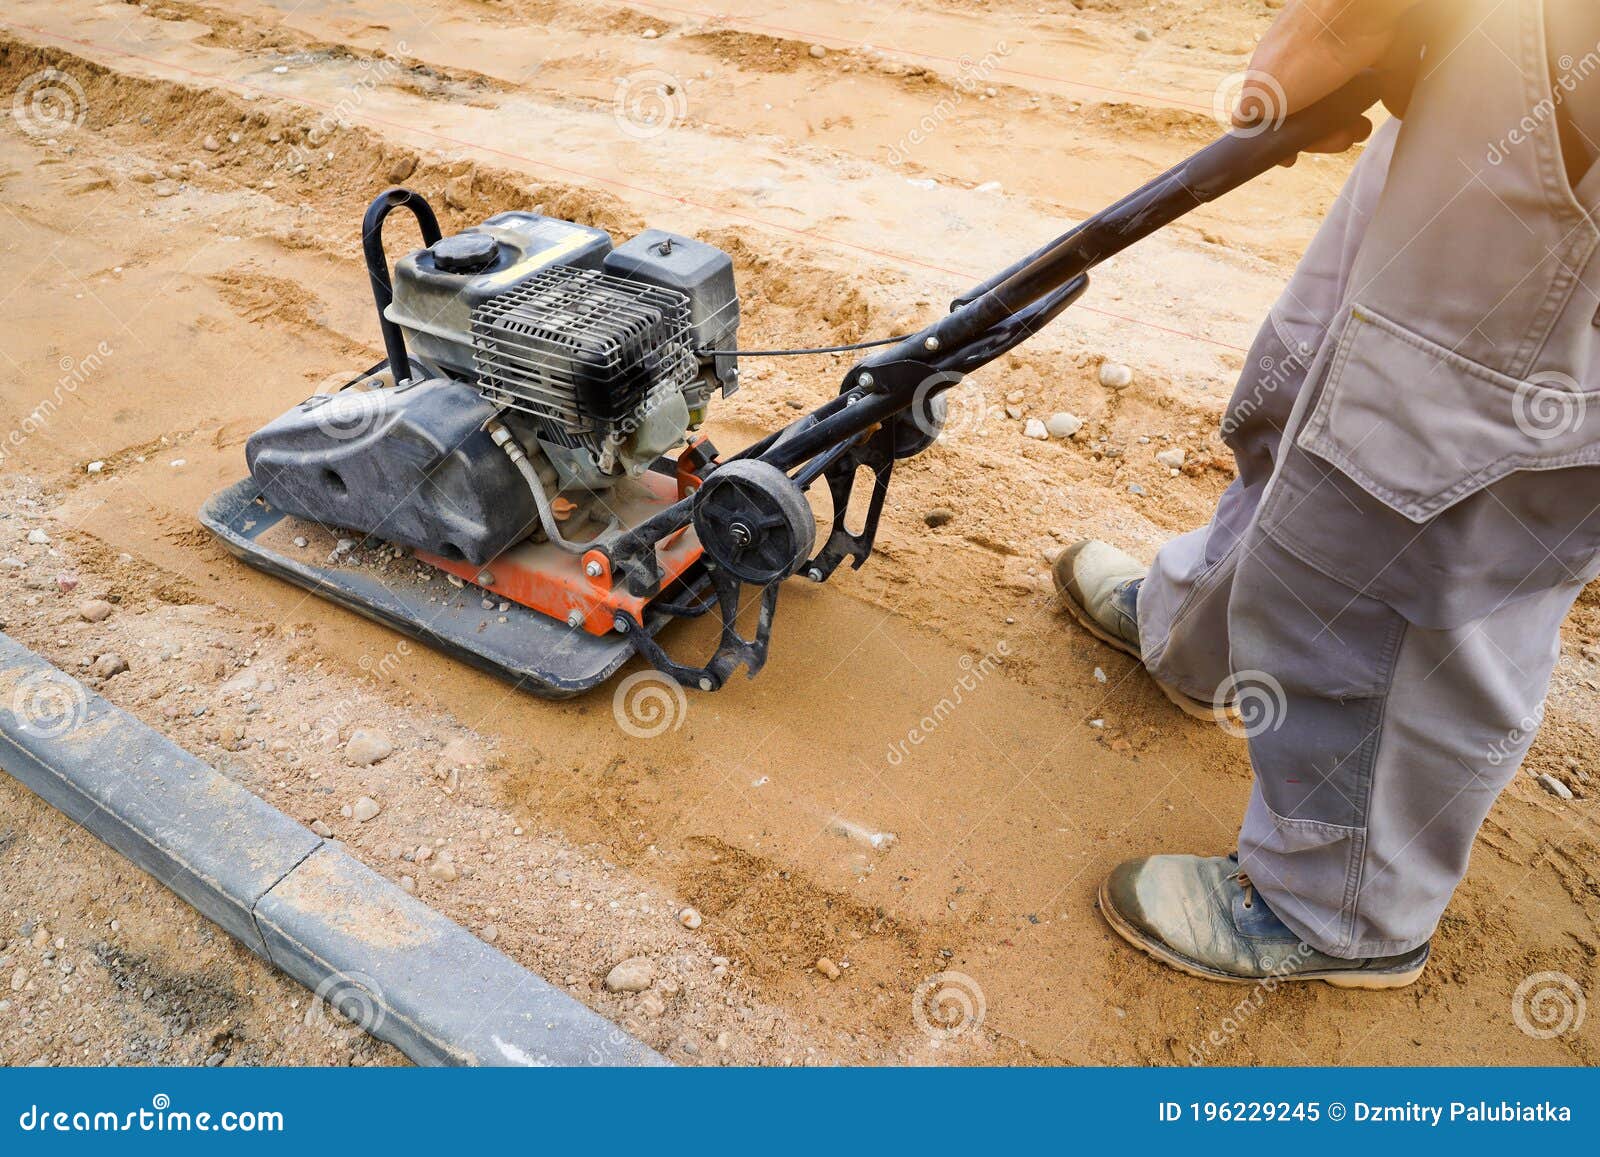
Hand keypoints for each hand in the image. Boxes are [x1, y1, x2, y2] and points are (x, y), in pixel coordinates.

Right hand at [1236, 0, 1432, 158]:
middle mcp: (1300, 70)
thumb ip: (1247, 114)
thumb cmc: (1304, 52)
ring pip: (1336, 109)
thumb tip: (1240, 126)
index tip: (1294, 156)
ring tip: (1358, 129)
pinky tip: (1368, 110)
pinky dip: (1364, 106)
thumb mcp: (1260, 94)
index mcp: (1272, 77)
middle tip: (1338, 140)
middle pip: (1308, 119)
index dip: (1284, 142)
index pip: (1274, 120)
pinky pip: (1362, 92)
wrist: (1355, 15)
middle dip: (1322, 138)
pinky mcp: (1362, 60)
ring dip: (1346, 127)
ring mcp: (1332, 66)